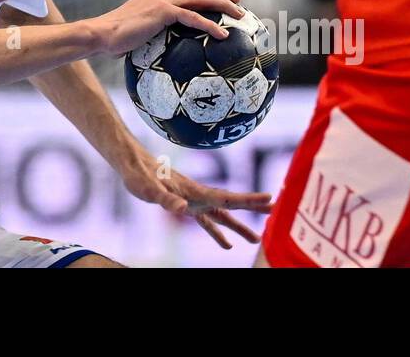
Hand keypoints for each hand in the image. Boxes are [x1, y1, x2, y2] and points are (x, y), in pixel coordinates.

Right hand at [88, 0, 243, 56]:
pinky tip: (222, 35)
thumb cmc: (113, 40)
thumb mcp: (135, 33)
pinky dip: (210, 25)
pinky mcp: (162, 12)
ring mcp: (161, 0)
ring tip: (239, 14)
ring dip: (222, 4)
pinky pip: (193, 17)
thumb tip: (156, 52)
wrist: (101, 34)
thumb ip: (149, 34)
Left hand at [121, 154, 273, 248]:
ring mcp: (193, 200)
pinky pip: (207, 221)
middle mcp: (198, 195)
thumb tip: (183, 209)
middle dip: (253, 208)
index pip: (227, 198)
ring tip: (256, 238)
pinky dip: (218, 232)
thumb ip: (166, 199)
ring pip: (222, 215)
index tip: (270, 199)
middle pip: (231, 204)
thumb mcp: (150, 189)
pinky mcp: (185, 205)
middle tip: (276, 211)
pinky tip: (226, 245)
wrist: (132, 164)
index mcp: (195, 191)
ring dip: (239, 227)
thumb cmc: (140, 175)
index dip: (248, 200)